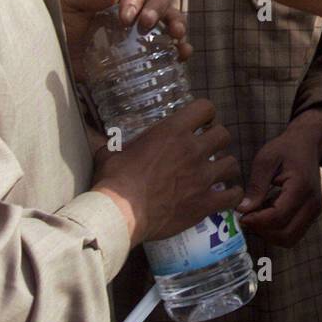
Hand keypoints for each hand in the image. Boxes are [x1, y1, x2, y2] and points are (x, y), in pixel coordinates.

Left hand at [60, 0, 191, 82]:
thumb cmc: (60, 23)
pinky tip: (182, 53)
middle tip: (146, 25)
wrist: (57, 56)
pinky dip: (181, 47)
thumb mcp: (67, 4)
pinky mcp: (148, 48)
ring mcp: (145, 26)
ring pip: (171, 16)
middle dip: (158, 9)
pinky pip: (172, 44)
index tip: (125, 18)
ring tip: (176, 35)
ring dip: (177, 22)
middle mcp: (137, 3)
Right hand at [93, 98, 242, 245]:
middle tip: (208, 149)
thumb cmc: (114, 180)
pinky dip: (231, 195)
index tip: (200, 122)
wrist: (121, 213)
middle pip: (224, 134)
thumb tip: (89, 130)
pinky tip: (226, 196)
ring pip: (232, 163)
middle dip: (218, 140)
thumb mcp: (109, 152)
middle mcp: (193, 149)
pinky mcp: (205, 202)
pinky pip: (232, 195)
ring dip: (226, 167)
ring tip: (218, 173)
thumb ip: (107, 139)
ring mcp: (202, 176)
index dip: (206, 114)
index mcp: (172, 131)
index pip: (205, 108)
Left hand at [239, 109, 321, 245]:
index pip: (278, 216)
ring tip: (255, 215)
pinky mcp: (311, 216)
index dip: (256, 221)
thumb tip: (243, 210)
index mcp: (301, 186)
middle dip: (261, 231)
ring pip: (289, 238)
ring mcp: (314, 212)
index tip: (240, 215)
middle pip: (285, 234)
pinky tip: (265, 214)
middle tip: (245, 217)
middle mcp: (312, 203)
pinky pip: (292, 234)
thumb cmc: (286, 149)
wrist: (307, 146)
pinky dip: (276, 231)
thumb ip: (256, 186)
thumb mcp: (265, 159)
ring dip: (268, 234)